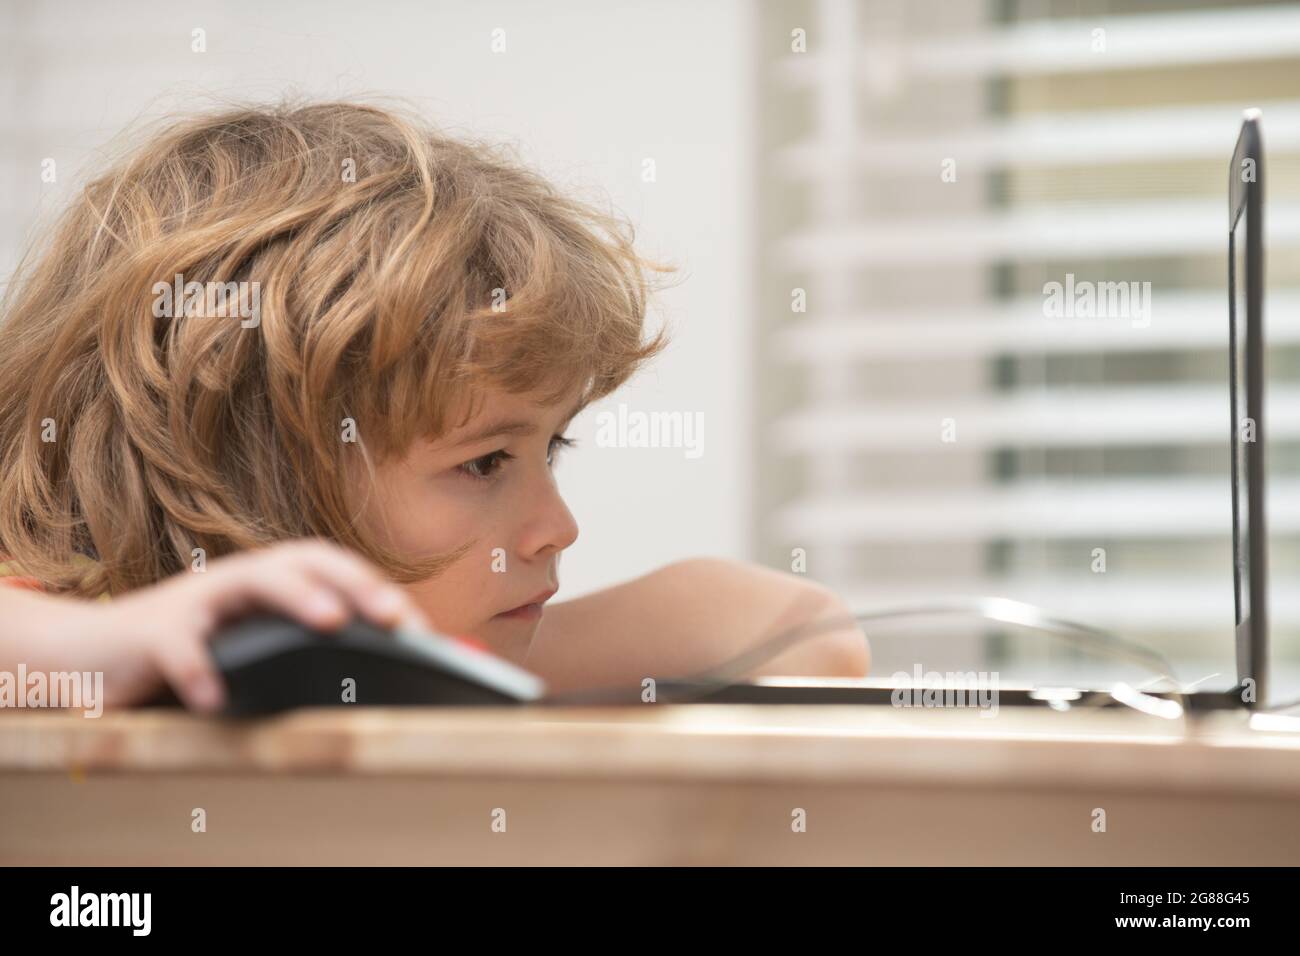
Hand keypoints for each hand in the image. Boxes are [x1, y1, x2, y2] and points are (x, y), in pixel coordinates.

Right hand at [38, 540, 430, 712]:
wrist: (93, 654)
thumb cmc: (192, 652)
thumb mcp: (252, 646)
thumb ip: (300, 650)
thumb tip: (378, 675)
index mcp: (269, 581)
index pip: (335, 569)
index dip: (378, 589)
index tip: (421, 627)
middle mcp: (238, 578)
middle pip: (303, 561)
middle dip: (355, 582)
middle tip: (394, 615)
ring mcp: (195, 599)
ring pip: (250, 580)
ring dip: (296, 597)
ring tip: (332, 623)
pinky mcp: (152, 632)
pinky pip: (178, 646)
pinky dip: (198, 670)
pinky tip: (215, 699)